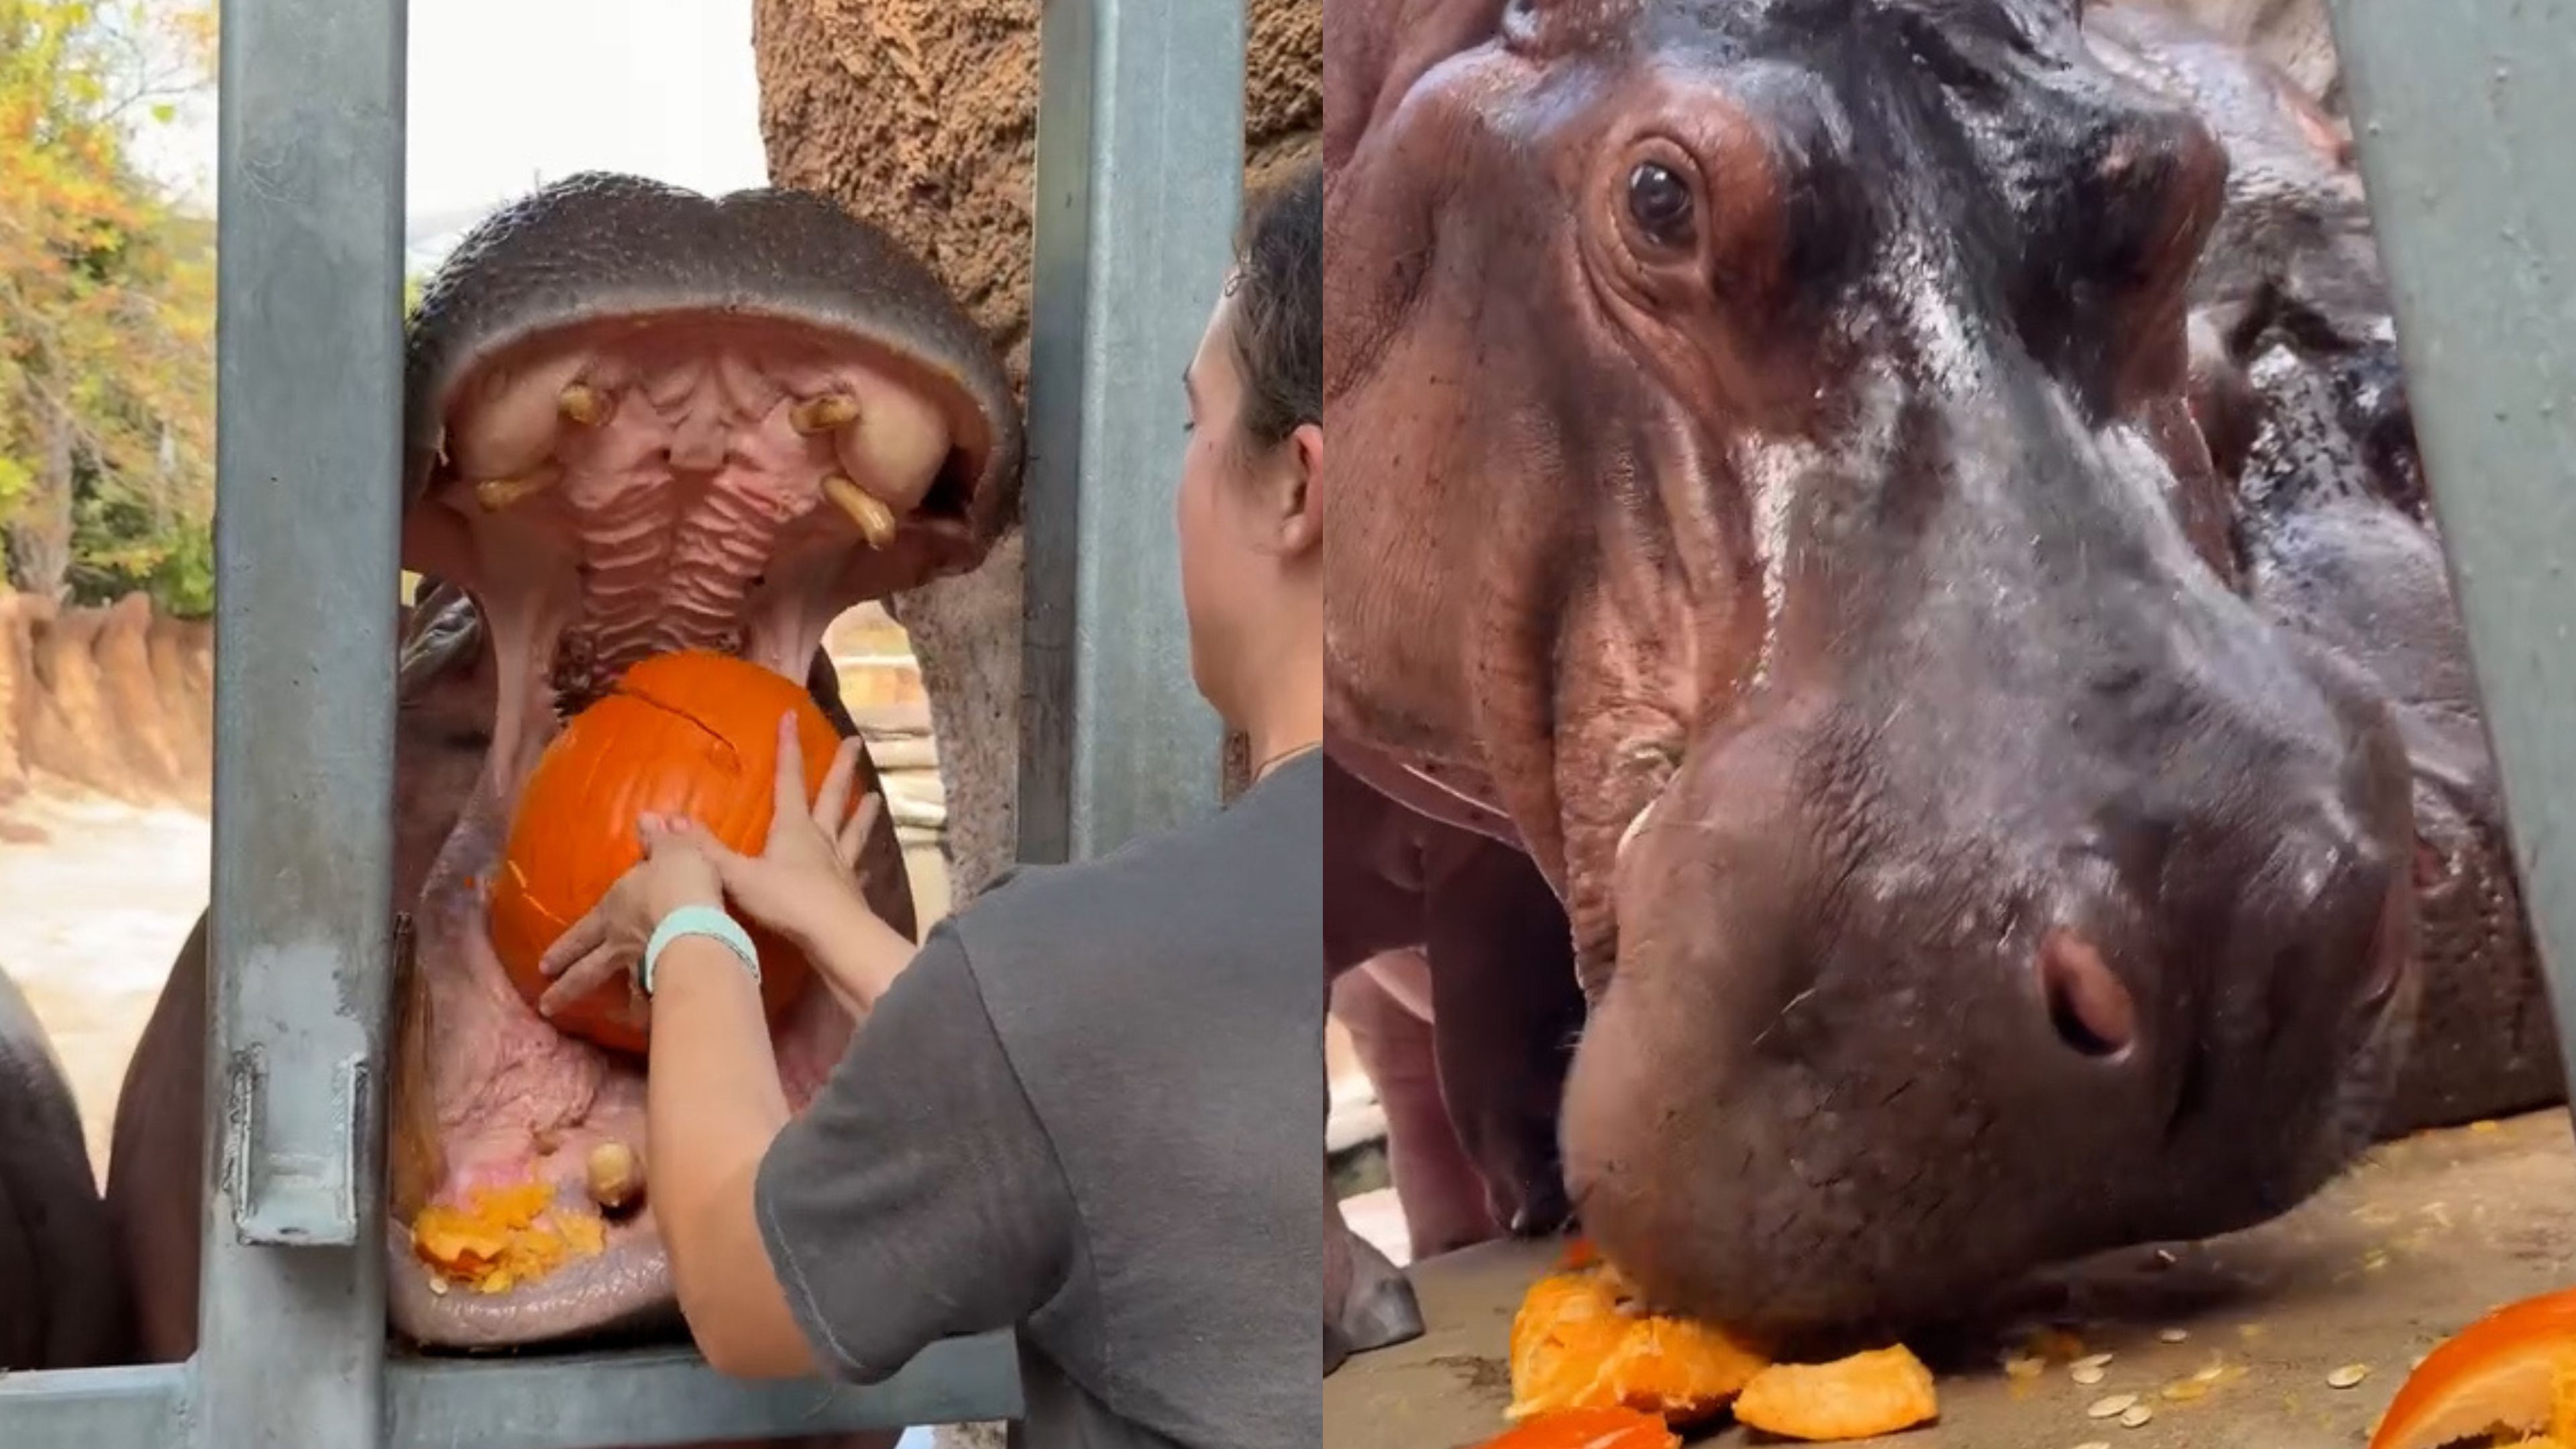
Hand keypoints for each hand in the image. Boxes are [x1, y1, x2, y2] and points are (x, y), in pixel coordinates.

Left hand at [535, 818, 724, 1017]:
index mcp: (612, 911)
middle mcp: (619, 943)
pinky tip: (652, 1019)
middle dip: (565, 988)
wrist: (697, 921)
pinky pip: (656, 999)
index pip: (580, 933)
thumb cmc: (679, 881)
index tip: (543, 967)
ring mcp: (641, 967)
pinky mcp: (665, 984)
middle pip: (586, 970)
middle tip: (546, 1005)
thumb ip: (660, 838)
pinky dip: (652, 1010)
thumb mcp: (672, 850)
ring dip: (610, 1005)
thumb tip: (645, 818)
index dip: (562, 949)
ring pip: (618, 989)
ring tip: (604, 1019)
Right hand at [646, 712, 889, 953]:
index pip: (789, 778)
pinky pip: (856, 870)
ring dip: (862, 813)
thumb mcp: (737, 875)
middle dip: (841, 768)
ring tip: (875, 797)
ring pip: (853, 830)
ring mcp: (840, 865)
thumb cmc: (787, 901)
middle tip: (855, 742)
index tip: (792, 716)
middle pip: (833, 795)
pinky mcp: (850, 891)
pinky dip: (861, 865)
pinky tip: (866, 866)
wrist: (835, 937)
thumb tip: (659, 821)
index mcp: (794, 828)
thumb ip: (702, 849)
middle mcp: (821, 839)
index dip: (788, 747)